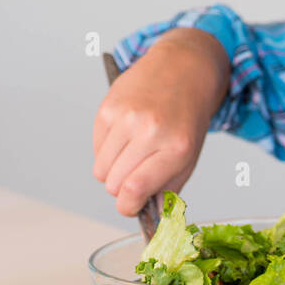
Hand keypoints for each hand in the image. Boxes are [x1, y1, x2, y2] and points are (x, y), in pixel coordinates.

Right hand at [93, 29, 229, 215]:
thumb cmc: (187, 118)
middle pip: (114, 183)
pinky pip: (96, 148)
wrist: (183, 68)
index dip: (127, 206)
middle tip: (134, 180)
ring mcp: (126, 117)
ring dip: (111, 172)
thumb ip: (168, 190)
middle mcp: (149, 131)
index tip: (130, 207)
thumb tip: (150, 216)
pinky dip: (106, 152)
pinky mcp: (109, 106)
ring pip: (101, 169)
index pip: (134, 189)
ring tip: (129, 159)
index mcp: (175, 148)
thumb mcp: (188, 158)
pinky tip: (123, 140)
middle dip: (121, 190)